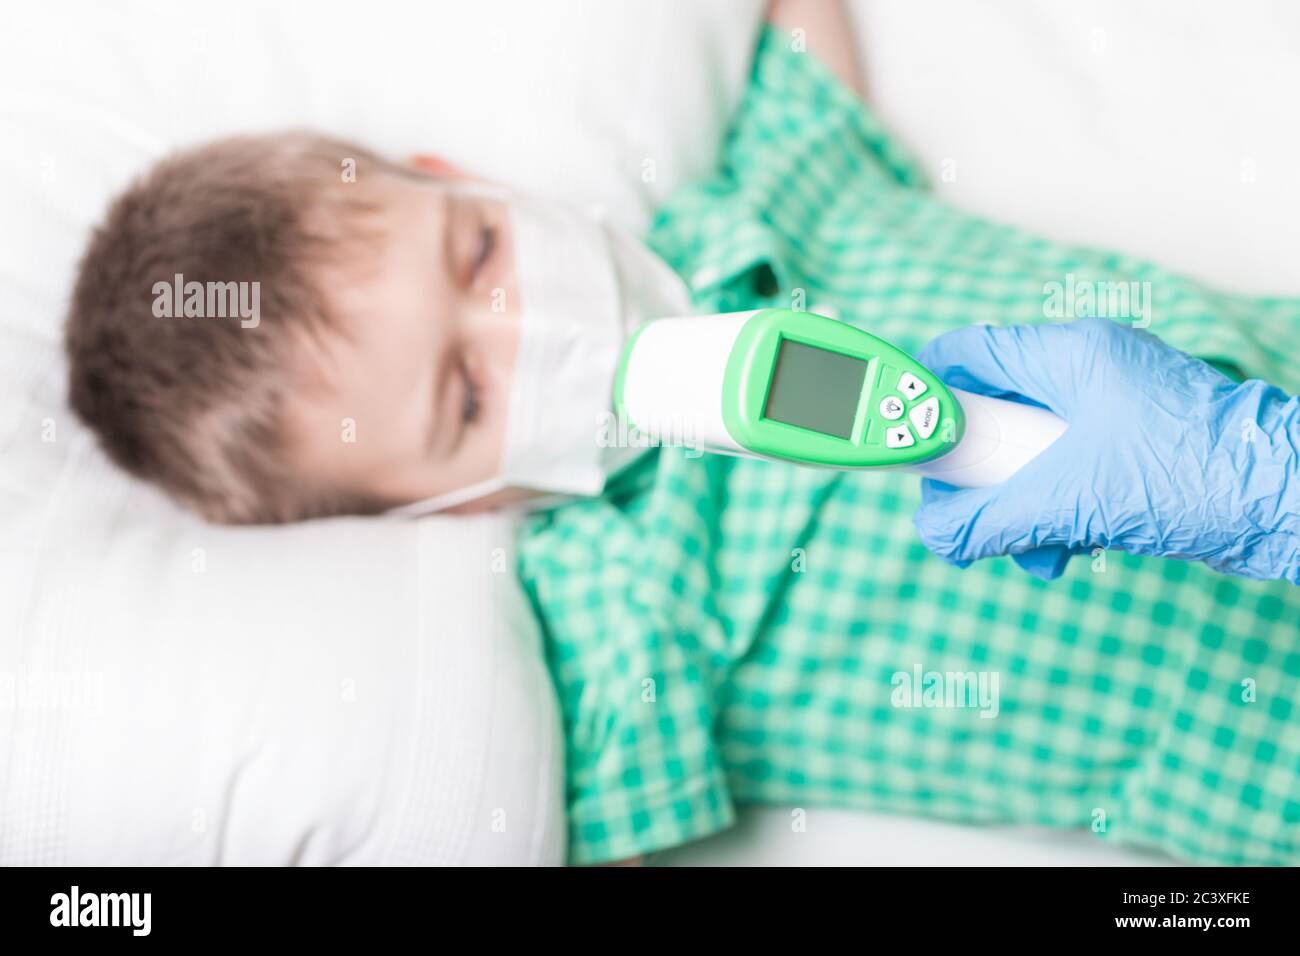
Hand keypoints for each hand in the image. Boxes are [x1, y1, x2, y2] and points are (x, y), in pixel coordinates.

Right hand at [912, 318, 1299, 582]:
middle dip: (978, 475)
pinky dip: (1054, 514)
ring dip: (1016, 507)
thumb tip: (934, 536)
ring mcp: (1111, 411)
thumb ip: (986, 520)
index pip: (968, 352)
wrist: (1285, 503)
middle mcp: (1087, 374)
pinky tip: (1066, 549)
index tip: (907, 439)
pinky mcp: (1131, 450)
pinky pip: (1064, 477)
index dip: (928, 394)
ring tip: (1031, 546)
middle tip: (965, 514)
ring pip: (1026, 454)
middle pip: (992, 415)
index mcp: (1070, 355)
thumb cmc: (1194, 475)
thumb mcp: (1069, 501)